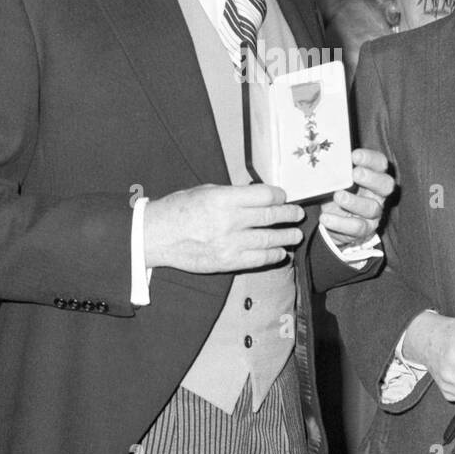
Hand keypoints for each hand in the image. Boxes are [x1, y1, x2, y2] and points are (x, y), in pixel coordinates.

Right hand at [143, 183, 303, 273]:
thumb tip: (258, 196)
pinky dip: (274, 256)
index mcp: (223, 198)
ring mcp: (229, 243)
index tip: (283, 196)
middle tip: (298, 214)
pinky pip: (259, 259)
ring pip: (269, 239)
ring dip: (287, 236)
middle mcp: (229, 221)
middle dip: (289, 214)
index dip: (279, 195)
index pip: (264, 195)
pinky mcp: (227, 262)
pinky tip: (280, 253)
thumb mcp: (205, 191)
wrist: (156, 236)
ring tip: (296, 235)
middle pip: (271, 216)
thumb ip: (232, 194)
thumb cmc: (179, 210)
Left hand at [318, 147, 394, 247]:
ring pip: (371, 208)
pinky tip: (325, 218)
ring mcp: (374, 214)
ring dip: (354, 202)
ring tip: (338, 196)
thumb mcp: (337, 180)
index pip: (380, 164)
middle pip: (385, 185)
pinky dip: (339, 223)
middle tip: (355, 173)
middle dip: (371, 178)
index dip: (371, 158)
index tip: (355, 155)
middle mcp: (378, 194)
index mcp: (373, 176)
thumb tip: (319, 160)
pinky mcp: (365, 230)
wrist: (336, 223)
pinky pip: (356, 227)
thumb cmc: (338, 193)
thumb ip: (335, 171)